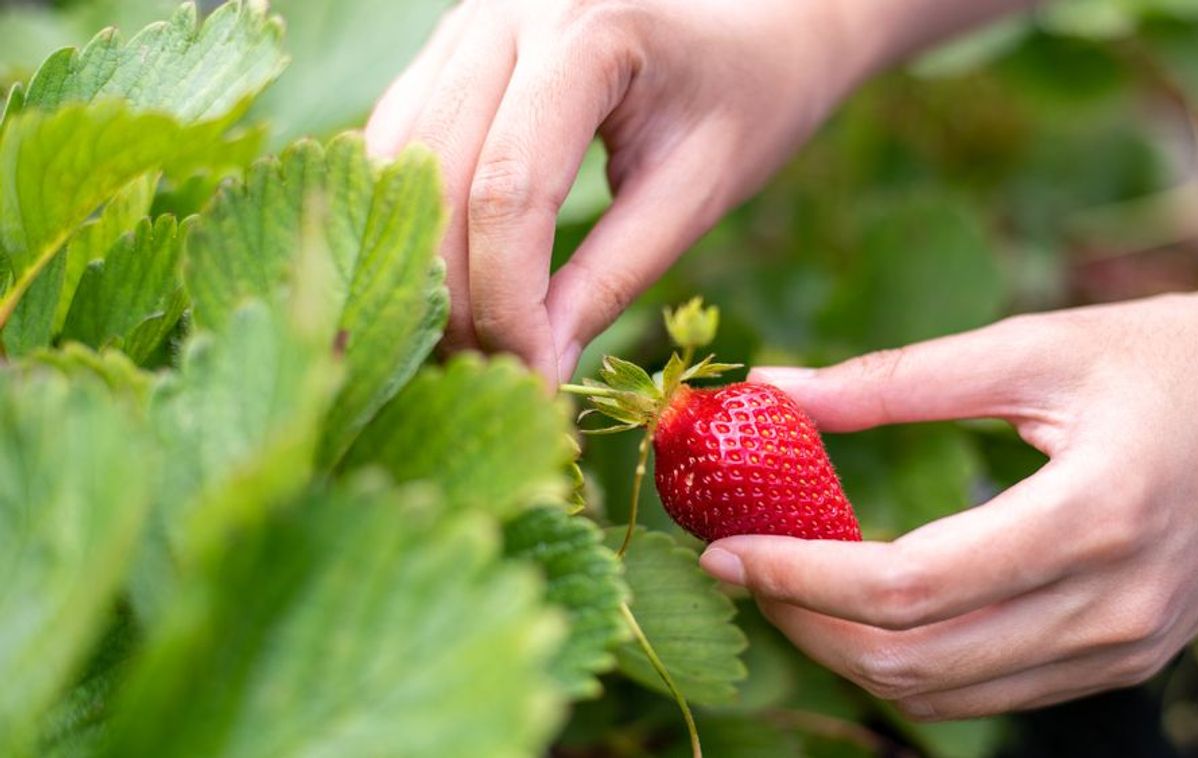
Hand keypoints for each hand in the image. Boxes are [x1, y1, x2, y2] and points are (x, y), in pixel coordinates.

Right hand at [364, 0, 898, 384]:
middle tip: (493, 380)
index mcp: (586, 34)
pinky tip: (450, 287)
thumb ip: (611, 278)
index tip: (532, 378)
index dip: (506, 301)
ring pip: (400, 165)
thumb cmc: (748, 99)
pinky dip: (418, 224)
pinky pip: (402, 145)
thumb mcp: (698, 193)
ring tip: (469, 347)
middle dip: (457, 297)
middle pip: (438, 180)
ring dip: (424, 267)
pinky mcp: (450, 48)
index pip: (509, 190)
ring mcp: (467, 23)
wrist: (754, 20)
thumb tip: (535, 369)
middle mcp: (506, 12)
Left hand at [699, 267, 1197, 719]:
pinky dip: (913, 664)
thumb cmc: (1181, 355)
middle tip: (739, 567)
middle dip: (804, 624)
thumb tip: (775, 390)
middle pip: (914, 661)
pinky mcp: (1127, 656)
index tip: (722, 549)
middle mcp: (1112, 606)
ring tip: (788, 588)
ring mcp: (1125, 647)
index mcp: (1092, 517)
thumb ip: (896, 379)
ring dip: (848, 654)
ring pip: (946, 696)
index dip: (797, 577)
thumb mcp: (1037, 347)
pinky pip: (992, 690)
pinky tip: (868, 610)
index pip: (909, 587)